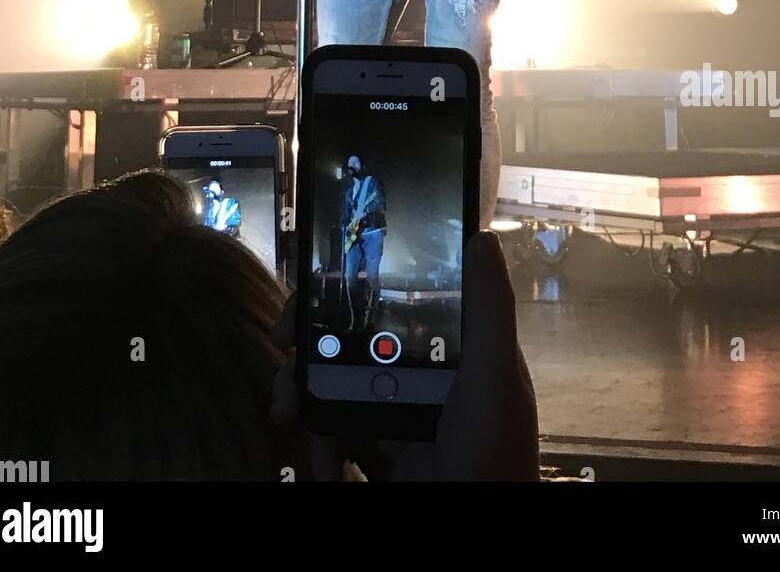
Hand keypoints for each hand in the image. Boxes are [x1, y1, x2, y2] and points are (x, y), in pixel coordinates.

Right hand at [270, 230, 539, 481]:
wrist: (470, 541)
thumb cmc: (494, 459)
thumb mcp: (496, 381)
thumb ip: (490, 314)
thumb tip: (483, 238)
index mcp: (456, 348)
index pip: (402, 295)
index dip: (358, 282)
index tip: (318, 278)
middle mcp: (424, 372)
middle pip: (357, 334)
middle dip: (312, 336)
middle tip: (282, 340)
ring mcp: (399, 413)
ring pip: (336, 380)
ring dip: (301, 391)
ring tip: (283, 411)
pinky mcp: (380, 451)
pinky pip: (336, 432)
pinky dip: (319, 444)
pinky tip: (320, 463)